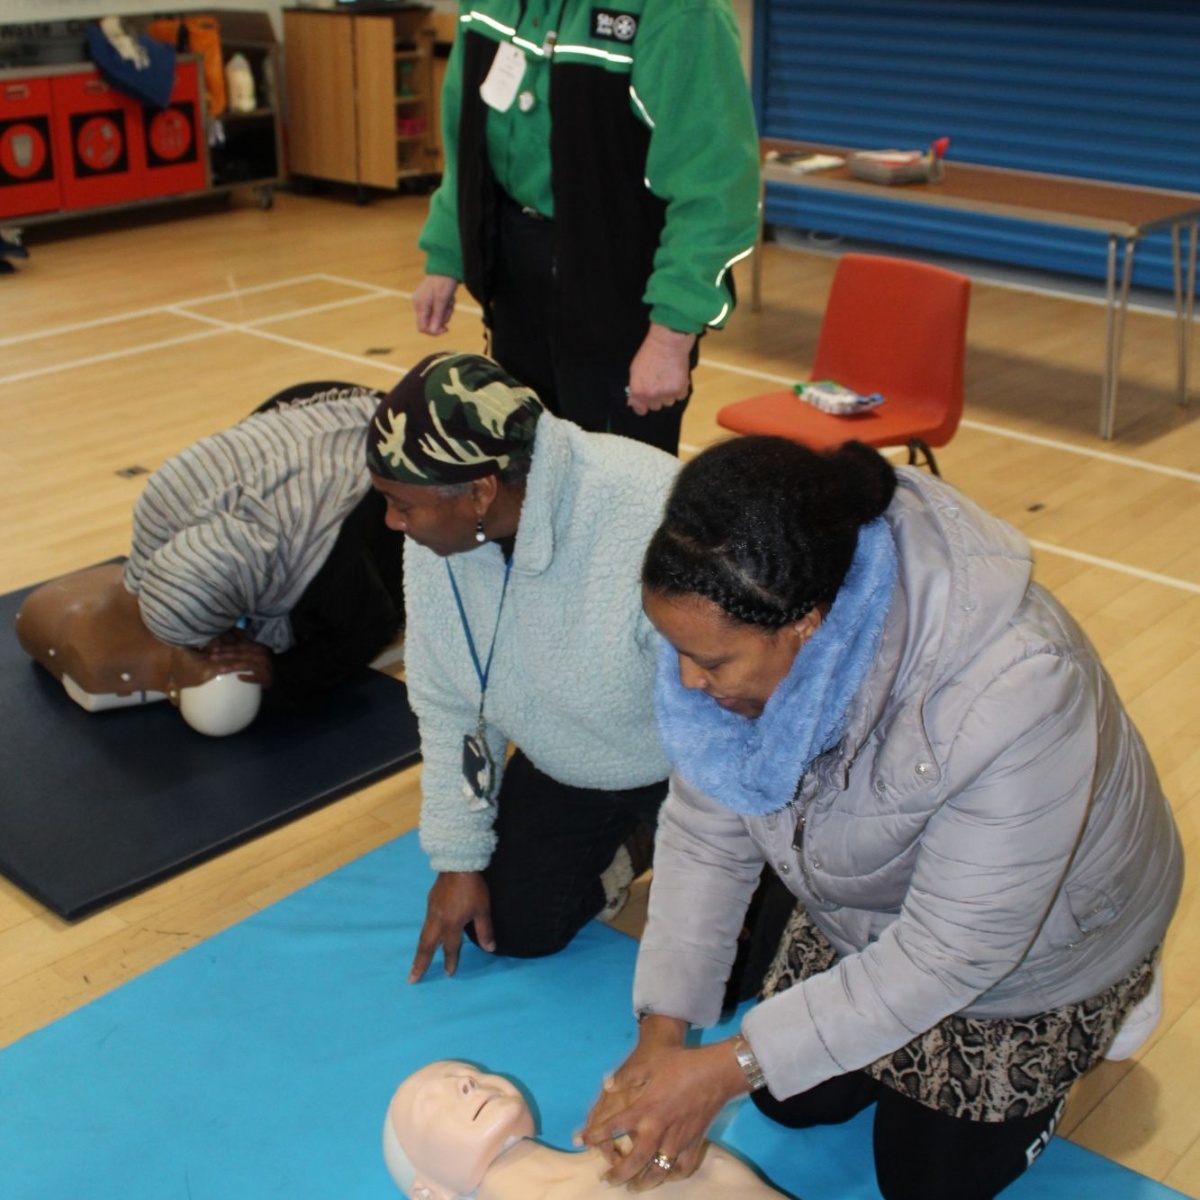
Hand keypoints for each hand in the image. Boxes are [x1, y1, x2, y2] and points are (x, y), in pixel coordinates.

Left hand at [203, 630, 272, 685]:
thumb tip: (230, 636)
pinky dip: (247, 677)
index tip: (214, 648)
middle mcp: (260, 654)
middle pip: (240, 654)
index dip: (226, 646)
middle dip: (225, 655)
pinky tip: (239, 677)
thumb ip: (244, 646)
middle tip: (212, 657)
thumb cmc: (265, 661)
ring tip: (219, 669)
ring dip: (231, 667)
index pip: (239, 646)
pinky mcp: (266, 675)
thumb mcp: (256, 651)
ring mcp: (263, 665)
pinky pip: (255, 677)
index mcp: (257, 647)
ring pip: (245, 665)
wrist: (281, 671)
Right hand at [408, 870, 494, 982]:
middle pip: (426, 946)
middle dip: (419, 964)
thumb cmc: (472, 888)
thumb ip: (485, 930)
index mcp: (451, 924)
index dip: (450, 961)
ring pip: (423, 936)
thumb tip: (490, 948)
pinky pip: (425, 924)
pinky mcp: (430, 902)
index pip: (449, 948)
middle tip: (412, 979)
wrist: (457, 864)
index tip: (448, 974)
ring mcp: (431, 911)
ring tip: (415, 964)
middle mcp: (438, 920)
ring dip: (419, 951)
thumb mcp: (482, 909)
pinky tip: (426, 937)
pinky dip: (423, 936)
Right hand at [413, 274, 458, 335]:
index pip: (422, 328)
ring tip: (449, 300)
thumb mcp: (442, 301)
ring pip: (435, 316)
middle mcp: (418, 304)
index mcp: (420, 305)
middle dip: (442, 317)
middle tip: (450, 307)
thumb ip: (437, 317)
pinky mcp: (427, 299)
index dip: (434, 332)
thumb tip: (433, 331)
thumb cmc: (444, 282)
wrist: (445, 268)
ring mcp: (422, 302)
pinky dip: (444, 307)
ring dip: (445, 311)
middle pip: (430, 322)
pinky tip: (448, 298)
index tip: (446, 329)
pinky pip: (436, 309)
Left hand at [579, 1018, 746, 1190]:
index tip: (581, 1141)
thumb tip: (607, 1085)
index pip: (612, 1127)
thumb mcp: (650, 1064)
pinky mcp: (694, 1144)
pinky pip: (681, 1168)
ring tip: (631, 1187)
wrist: (716, 1073)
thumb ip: (626, 1076)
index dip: (594, 1134)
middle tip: (606, 1181)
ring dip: (642, 1183)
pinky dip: (671, 1176)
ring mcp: (677, 1141)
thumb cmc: (681, 1064)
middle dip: (617, 1174)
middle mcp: (657, 1130)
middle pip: (634, 1162)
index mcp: (644, 1109)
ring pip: (657, 1172)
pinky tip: (664, 1177)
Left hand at [626, 324, 696, 414]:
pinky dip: (680, 389)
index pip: (640, 410)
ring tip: (669, 378)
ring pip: (669, 402)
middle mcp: (651, 395)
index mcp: (638, 391)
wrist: (667, 343)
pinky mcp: (680, 390)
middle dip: (657, 397)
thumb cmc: (649, 353)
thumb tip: (632, 402)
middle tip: (659, 383)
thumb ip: (634, 388)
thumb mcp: (634, 371)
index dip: (644, 405)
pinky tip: (677, 377)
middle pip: (656, 406)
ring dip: (669, 394)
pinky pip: (680, 396)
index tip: (647, 399)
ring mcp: (666, 394)